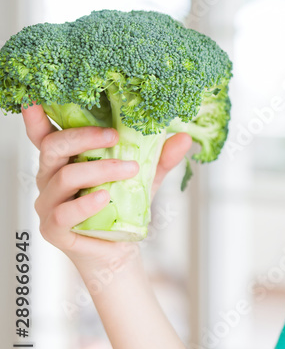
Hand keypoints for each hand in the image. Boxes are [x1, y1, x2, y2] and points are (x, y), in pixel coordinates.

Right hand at [21, 103, 191, 265]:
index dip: (36, 118)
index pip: (45, 135)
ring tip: (128, 169)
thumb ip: (160, 157)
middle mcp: (50, 177)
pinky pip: (64, 212)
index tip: (36, 100)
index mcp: (65, 159)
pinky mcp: (53, 228)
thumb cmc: (124, 207)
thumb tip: (184, 137)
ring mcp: (49, 203)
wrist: (121, 248)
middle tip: (113, 136)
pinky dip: (86, 204)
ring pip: (64, 177)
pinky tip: (104, 198)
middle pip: (52, 147)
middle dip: (82, 137)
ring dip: (99, 170)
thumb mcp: (145, 177)